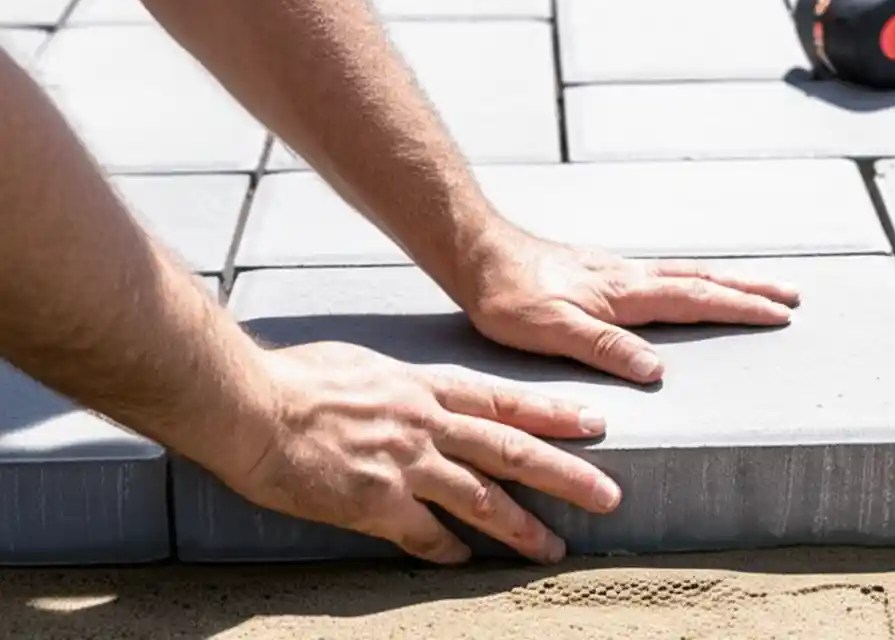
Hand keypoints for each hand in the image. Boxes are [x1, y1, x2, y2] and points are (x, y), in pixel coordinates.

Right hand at [225, 341, 618, 564]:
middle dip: (566, 473)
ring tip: (554, 547)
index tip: (594, 421)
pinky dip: (447, 550)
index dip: (553, 413)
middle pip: (512, 449)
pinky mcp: (375, 502)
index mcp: (425, 387)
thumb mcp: (366, 367)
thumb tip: (417, 400)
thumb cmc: (298, 379)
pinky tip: (465, 563)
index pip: (505, 401)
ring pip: (481, 498)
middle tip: (608, 494)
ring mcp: (405, 464)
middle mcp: (426, 423)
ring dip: (521, 527)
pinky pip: (424, 534)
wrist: (250, 403)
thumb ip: (403, 389)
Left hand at [459, 225, 800, 383]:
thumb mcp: (552, 330)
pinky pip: (664, 275)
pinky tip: (690, 285)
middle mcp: (629, 277)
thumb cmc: (508, 298)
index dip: (741, 308)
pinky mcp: (602, 273)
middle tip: (791, 296)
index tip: (781, 314)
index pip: (696, 300)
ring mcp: (617, 272)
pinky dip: (694, 279)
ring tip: (758, 288)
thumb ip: (604, 347)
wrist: (477, 255)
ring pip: (685, 274)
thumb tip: (656, 369)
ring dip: (726, 281)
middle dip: (750, 290)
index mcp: (625, 294)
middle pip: (703, 281)